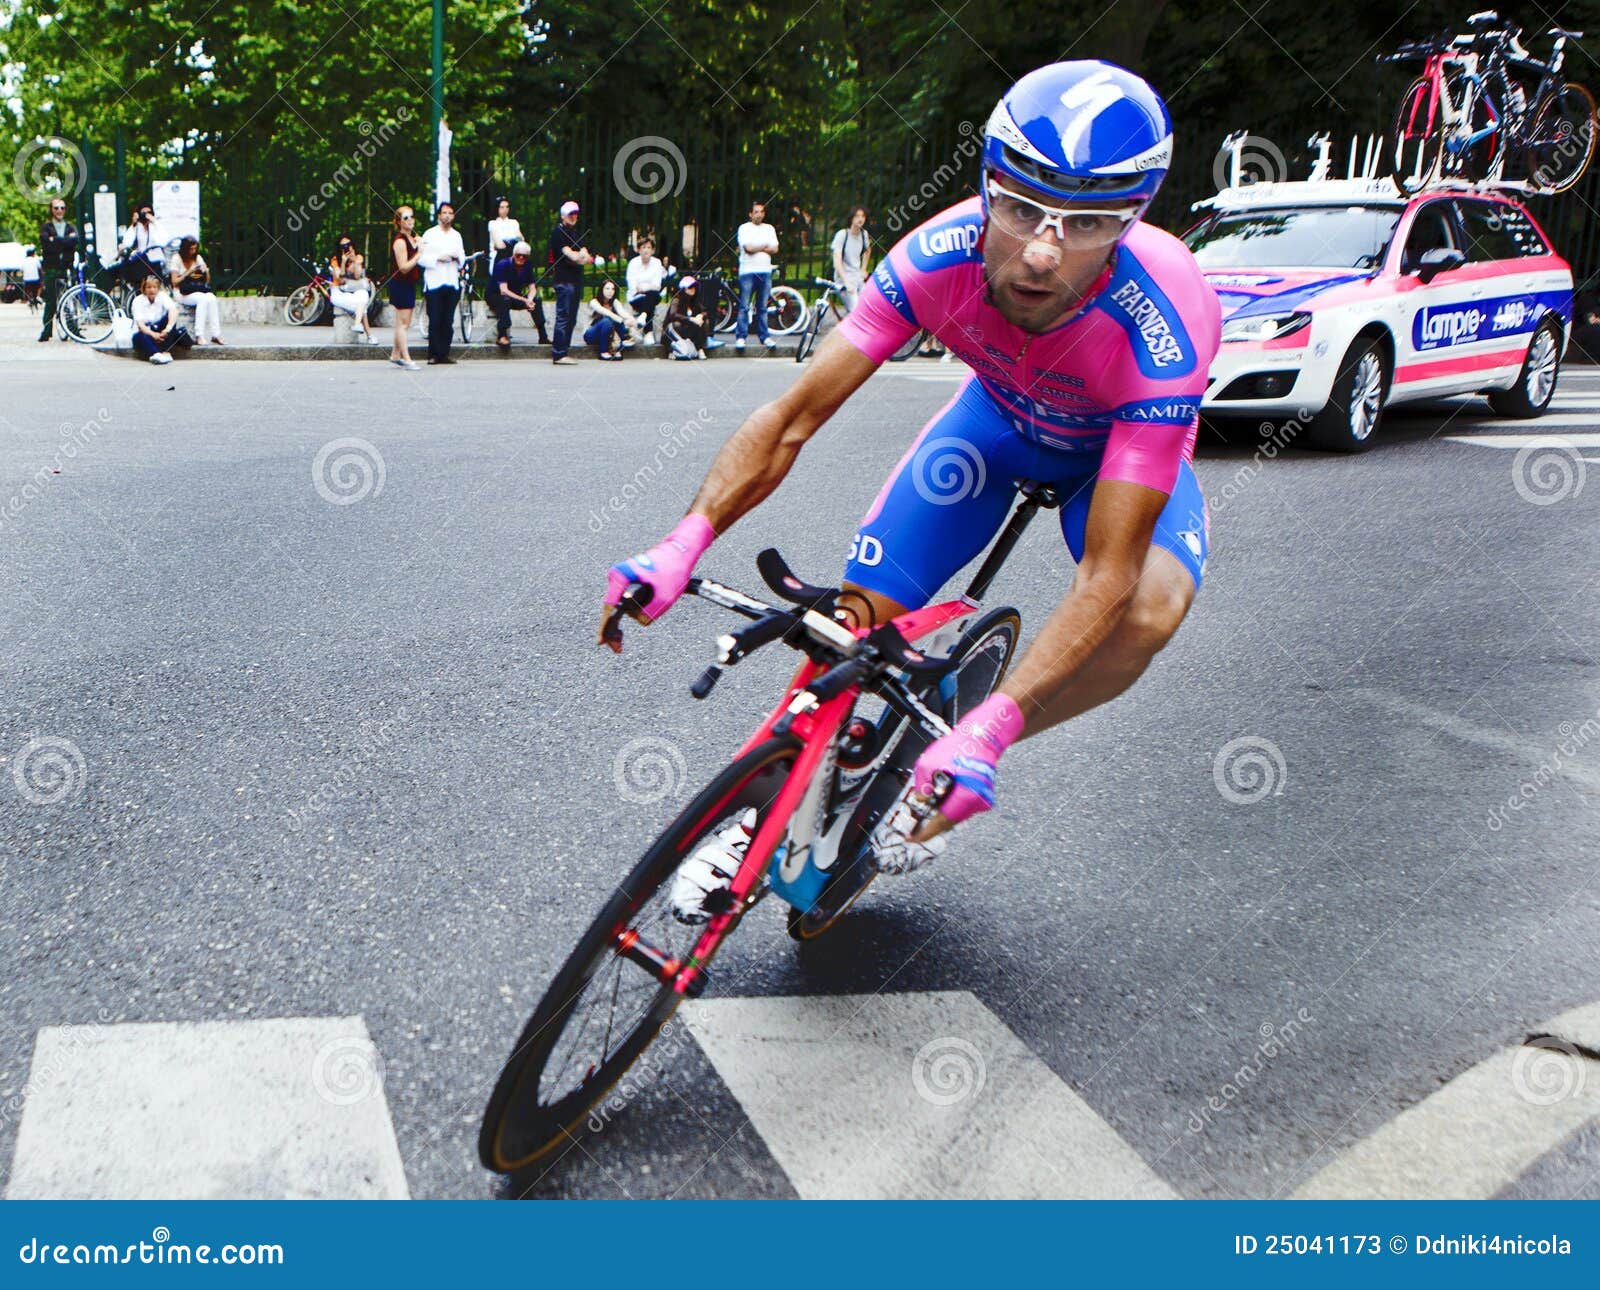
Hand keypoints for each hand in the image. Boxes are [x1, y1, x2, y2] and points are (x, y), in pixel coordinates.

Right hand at [599, 514, 715, 651]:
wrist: (681, 549)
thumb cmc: (673, 569)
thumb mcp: (664, 598)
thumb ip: (648, 614)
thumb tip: (639, 620)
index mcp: (620, 577)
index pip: (610, 607)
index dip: (605, 627)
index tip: (600, 641)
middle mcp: (617, 576)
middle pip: (610, 609)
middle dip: (612, 631)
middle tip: (616, 650)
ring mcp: (622, 579)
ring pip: (619, 609)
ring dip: (621, 625)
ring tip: (620, 646)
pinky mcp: (629, 582)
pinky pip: (625, 604)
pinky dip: (627, 617)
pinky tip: (620, 635)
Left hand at [909, 694, 1024, 840]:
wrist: (982, 737)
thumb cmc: (958, 747)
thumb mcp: (928, 763)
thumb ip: (922, 786)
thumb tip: (921, 803)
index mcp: (966, 796)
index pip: (942, 822)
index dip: (925, 832)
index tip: (912, 839)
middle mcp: (977, 803)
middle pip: (950, 822)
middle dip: (931, 825)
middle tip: (914, 830)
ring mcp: (982, 801)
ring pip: (956, 816)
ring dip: (941, 816)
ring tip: (925, 813)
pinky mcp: (983, 797)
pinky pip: (962, 808)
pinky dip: (950, 808)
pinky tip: (940, 801)